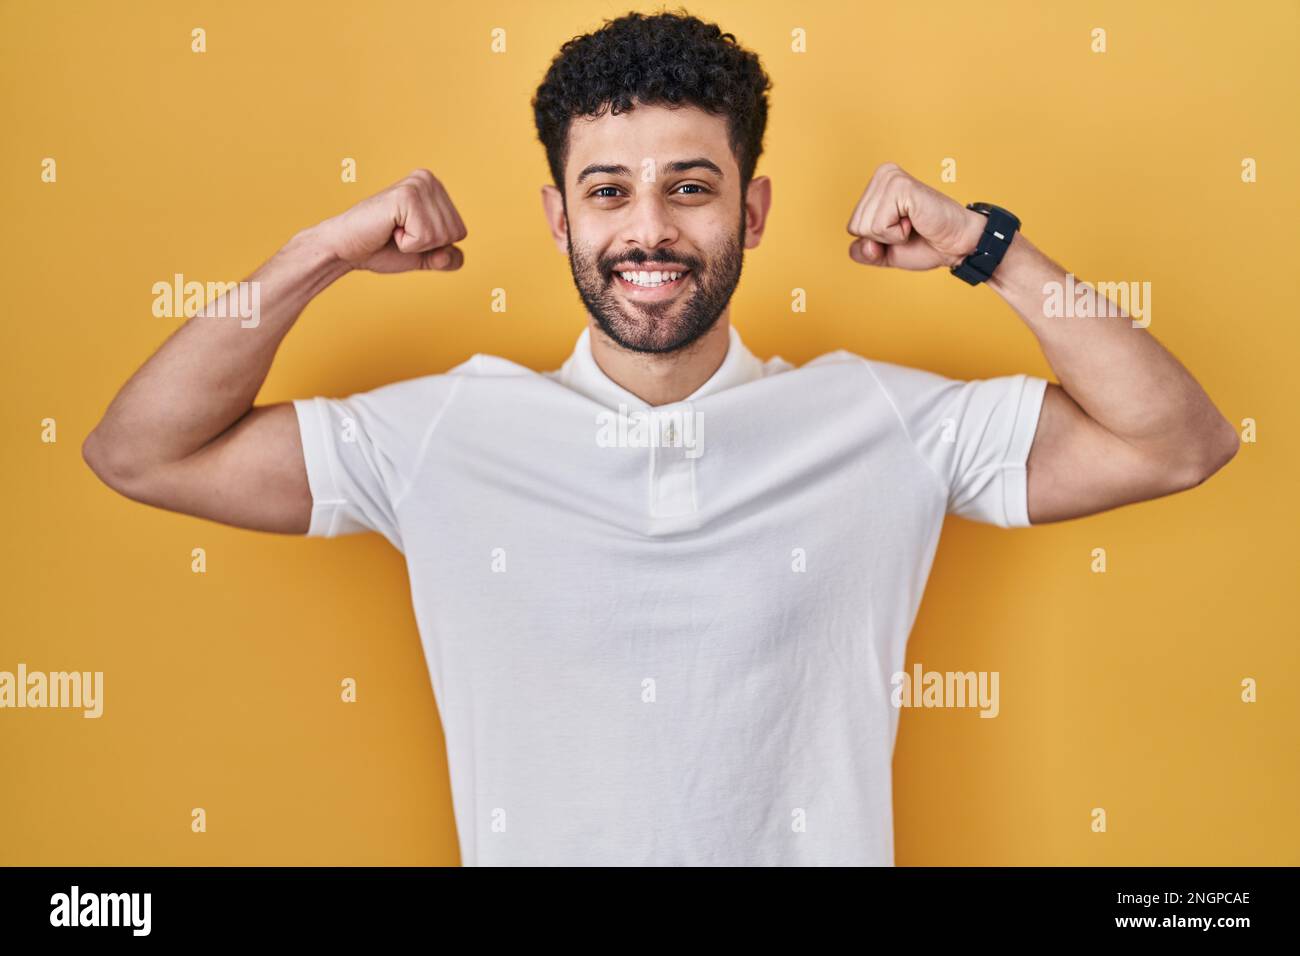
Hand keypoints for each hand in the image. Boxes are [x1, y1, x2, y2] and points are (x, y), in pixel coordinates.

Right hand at [315, 169, 467, 273]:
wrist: (347, 249)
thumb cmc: (380, 248)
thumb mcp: (423, 255)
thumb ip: (446, 257)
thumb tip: (452, 256)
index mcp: (435, 188)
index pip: (460, 232)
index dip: (434, 246)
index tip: (407, 235)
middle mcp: (428, 179)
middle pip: (454, 233)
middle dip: (426, 245)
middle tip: (397, 234)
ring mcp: (418, 184)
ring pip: (441, 236)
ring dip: (415, 244)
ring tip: (392, 231)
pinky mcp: (406, 195)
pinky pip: (425, 236)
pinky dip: (408, 243)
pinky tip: (389, 229)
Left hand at [846, 163, 984, 270]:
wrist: (957, 245)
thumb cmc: (925, 243)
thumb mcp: (884, 252)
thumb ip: (863, 252)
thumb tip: (863, 244)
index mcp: (876, 185)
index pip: (852, 227)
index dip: (876, 241)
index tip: (902, 230)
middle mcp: (882, 175)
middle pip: (855, 226)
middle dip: (882, 238)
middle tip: (910, 228)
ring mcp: (891, 178)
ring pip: (865, 227)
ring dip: (892, 236)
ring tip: (913, 223)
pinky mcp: (900, 186)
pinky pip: (879, 226)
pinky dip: (898, 234)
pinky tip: (916, 221)